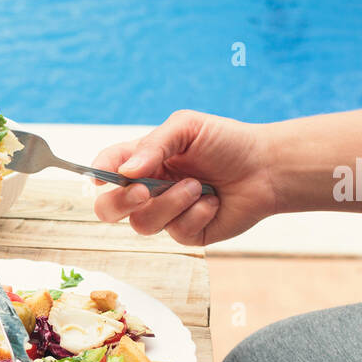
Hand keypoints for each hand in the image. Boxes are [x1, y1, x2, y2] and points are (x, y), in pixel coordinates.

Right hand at [92, 111, 277, 245]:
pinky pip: (176, 232)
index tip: (99, 179)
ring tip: (199, 186)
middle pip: (108, 209)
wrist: (266, 168)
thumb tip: (126, 170)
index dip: (96, 176)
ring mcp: (165, 214)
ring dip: (172, 203)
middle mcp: (148, 190)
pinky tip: (214, 201)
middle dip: (120, 203)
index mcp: (142, 161)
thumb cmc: (227, 142)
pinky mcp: (186, 233)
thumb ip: (154, 145)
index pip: (106, 170)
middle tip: (144, 191)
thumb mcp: (187, 128)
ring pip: (143, 223)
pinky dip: (196, 214)